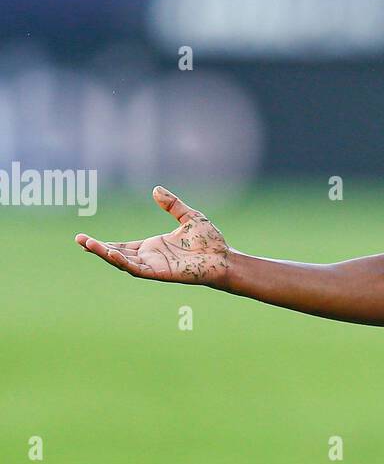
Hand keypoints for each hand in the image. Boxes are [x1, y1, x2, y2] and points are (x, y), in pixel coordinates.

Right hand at [75, 187, 230, 286]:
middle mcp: (151, 258)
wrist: (225, 258)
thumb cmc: (210, 241)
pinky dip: (124, 262)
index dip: (105, 243)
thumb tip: (155, 190)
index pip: (123, 245)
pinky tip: (112, 253)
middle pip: (117, 254)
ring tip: (87, 245)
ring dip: (105, 254)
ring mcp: (155, 267)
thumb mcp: (189, 217)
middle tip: (79, 240)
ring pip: (124, 262)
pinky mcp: (162, 274)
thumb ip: (172, 205)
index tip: (86, 239)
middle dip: (98, 249)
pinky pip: (138, 270)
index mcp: (153, 247)